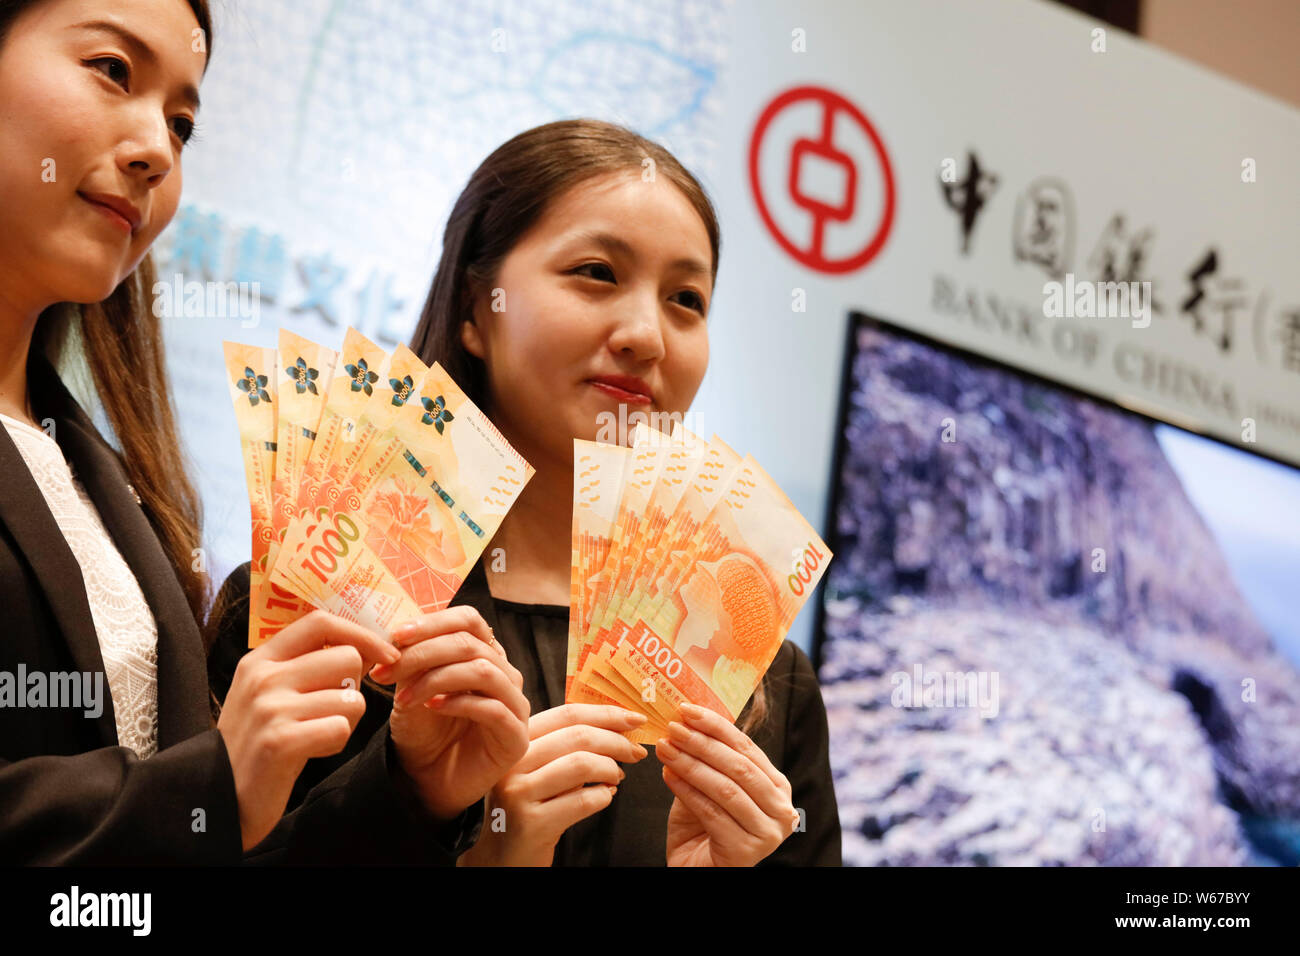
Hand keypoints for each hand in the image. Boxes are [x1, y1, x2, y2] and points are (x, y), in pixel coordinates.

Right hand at [218, 610, 399, 850]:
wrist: (219, 797)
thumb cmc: (257, 741)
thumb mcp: (270, 693)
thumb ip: (308, 666)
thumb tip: (367, 648)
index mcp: (260, 659)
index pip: (320, 622)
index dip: (361, 634)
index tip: (386, 654)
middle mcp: (263, 677)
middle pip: (348, 658)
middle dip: (353, 687)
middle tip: (330, 711)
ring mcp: (270, 708)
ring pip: (351, 697)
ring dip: (345, 720)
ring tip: (314, 734)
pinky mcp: (280, 741)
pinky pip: (341, 728)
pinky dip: (335, 742)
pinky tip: (310, 750)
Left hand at [370, 606, 529, 821]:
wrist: (426, 782)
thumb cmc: (423, 732)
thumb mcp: (411, 688)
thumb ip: (413, 660)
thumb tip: (400, 635)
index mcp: (484, 655)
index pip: (469, 620)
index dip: (433, 622)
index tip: (396, 636)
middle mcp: (505, 675)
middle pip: (471, 643)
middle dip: (422, 653)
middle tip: (386, 671)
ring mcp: (515, 705)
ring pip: (483, 671)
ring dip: (436, 678)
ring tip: (404, 697)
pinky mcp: (516, 737)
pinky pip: (493, 708)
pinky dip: (458, 702)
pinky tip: (432, 708)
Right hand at [458, 703, 649, 865]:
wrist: (503, 855)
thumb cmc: (530, 807)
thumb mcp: (539, 768)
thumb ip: (567, 745)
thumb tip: (619, 725)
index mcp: (516, 741)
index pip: (567, 714)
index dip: (607, 714)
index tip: (634, 719)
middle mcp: (512, 762)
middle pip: (578, 736)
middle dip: (617, 742)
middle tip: (636, 753)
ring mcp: (518, 792)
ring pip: (582, 764)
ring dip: (611, 769)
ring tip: (616, 778)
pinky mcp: (530, 823)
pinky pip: (583, 801)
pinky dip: (603, 797)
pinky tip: (604, 798)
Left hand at [657, 703, 798, 866]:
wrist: (697, 871)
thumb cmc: (703, 828)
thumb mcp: (707, 786)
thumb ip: (706, 759)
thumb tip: (685, 722)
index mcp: (776, 786)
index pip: (747, 747)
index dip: (716, 726)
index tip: (687, 710)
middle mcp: (780, 809)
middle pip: (739, 766)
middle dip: (702, 744)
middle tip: (673, 728)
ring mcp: (767, 833)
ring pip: (726, 789)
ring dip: (692, 765)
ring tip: (666, 749)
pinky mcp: (746, 852)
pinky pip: (712, 814)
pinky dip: (688, 792)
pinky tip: (668, 775)